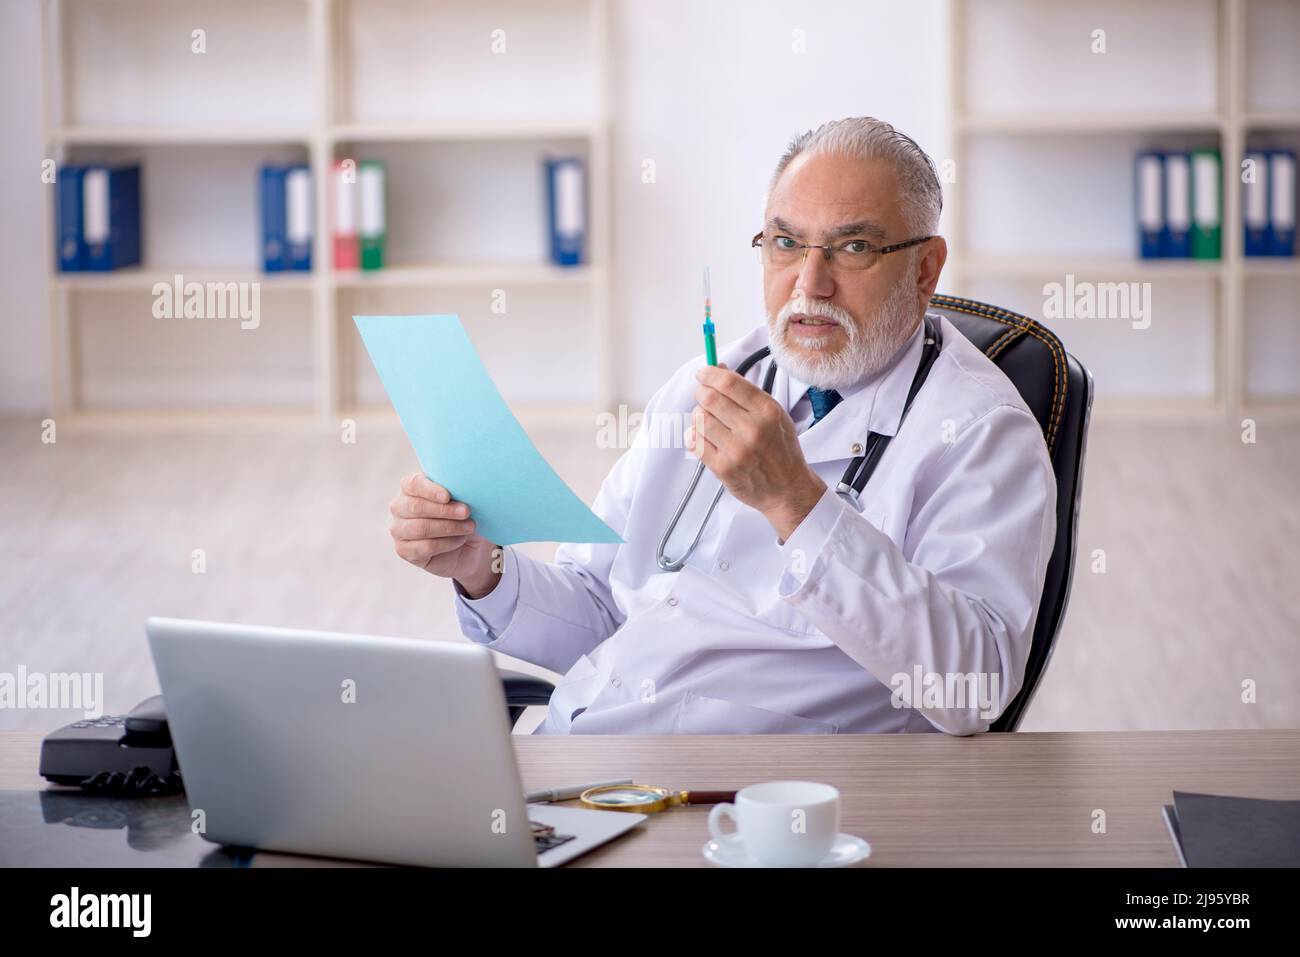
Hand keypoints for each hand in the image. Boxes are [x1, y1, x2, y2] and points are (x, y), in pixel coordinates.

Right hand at [389, 473, 501, 597]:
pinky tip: (460, 540)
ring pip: (420, 528)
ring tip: (469, 527)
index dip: (429, 490)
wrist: (469, 546)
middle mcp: (399, 507)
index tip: (447, 496)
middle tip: (466, 512)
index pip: (413, 484)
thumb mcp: (464, 500)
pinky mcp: (404, 550)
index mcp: (410, 487)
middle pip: (415, 507)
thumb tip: (464, 484)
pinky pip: (425, 547)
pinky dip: (446, 543)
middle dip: (444, 510)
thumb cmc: (464, 516)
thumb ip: (458, 490)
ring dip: (448, 527)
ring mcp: (398, 529)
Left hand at [687, 364, 826, 540]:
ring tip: (709, 422)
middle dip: (701, 393)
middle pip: (709, 398)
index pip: (728, 382)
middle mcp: (752, 429)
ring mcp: (737, 450)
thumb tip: (718, 368)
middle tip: (703, 396)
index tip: (703, 374)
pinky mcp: (723, 468)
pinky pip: (695, 442)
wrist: (787, 489)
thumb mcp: (774, 414)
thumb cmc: (780, 450)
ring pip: (699, 419)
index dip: (709, 374)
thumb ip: (746, 391)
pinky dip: (694, 436)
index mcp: (767, 411)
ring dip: (699, 416)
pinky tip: (705, 438)